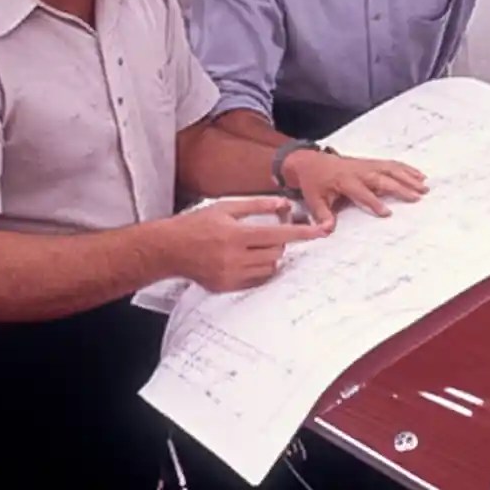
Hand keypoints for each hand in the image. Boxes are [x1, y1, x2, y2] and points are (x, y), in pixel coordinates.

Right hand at [162, 197, 325, 292]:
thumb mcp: (226, 208)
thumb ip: (256, 205)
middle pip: (276, 253)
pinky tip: (246, 259)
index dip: (301, 234)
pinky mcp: (227, 287)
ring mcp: (231, 275)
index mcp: (235, 235)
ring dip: (270, 256)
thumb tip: (283, 204)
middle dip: (279, 242)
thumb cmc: (197, 224)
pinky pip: (257, 280)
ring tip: (253, 247)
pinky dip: (259, 269)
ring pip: (269, 267)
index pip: (277, 235)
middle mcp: (234, 258)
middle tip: (267, 234)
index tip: (319, 232)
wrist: (170, 249)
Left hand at [282, 151, 428, 229]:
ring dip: (408, 177)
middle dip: (400, 187)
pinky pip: (391, 164)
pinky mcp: (371, 162)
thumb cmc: (314, 184)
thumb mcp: (314, 200)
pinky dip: (406, 168)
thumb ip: (322, 215)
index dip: (374, 202)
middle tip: (418, 196)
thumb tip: (326, 230)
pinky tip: (419, 175)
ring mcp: (366, 165)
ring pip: (391, 169)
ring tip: (424, 186)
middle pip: (383, 178)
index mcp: (345, 181)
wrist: (312, 162)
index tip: (387, 213)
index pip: (363, 192)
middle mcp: (359, 171)